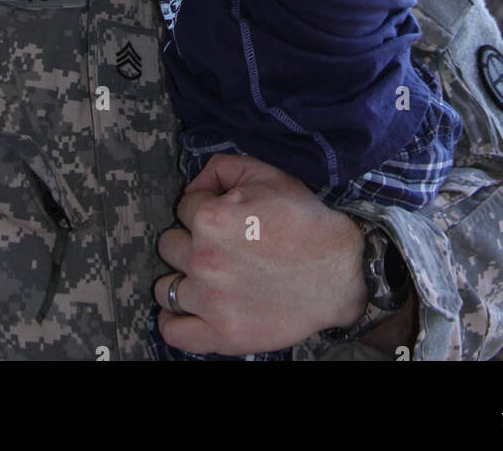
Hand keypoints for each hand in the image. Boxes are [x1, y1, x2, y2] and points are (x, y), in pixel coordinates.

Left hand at [153, 154, 366, 355]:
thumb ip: (221, 167)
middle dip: (190, 241)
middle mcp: (204, 259)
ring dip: (181, 278)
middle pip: (169, 245)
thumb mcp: (267, 174)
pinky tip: (188, 308)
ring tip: (205, 277)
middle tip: (218, 246)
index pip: (183, 208)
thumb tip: (193, 186)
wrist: (338, 271)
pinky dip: (173, 319)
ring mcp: (211, 301)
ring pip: (165, 286)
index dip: (204, 208)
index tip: (225, 219)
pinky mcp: (222, 334)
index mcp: (211, 218)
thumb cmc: (304, 221)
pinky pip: (172, 330)